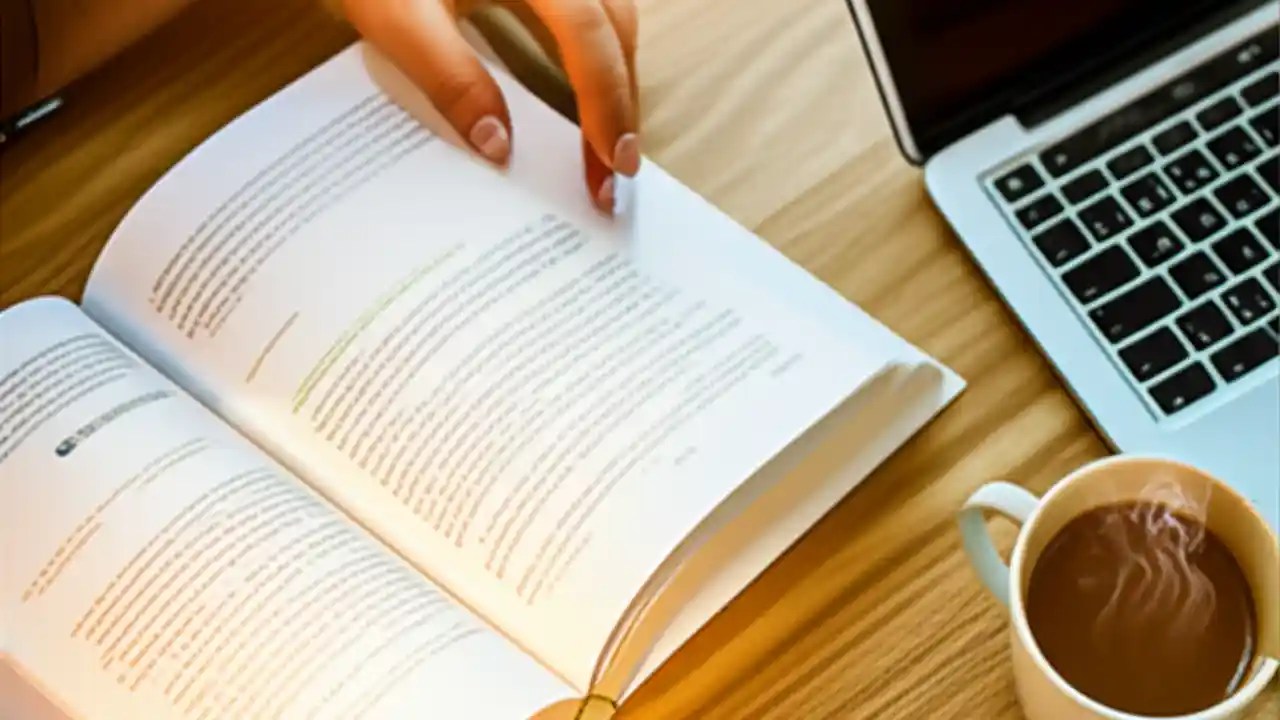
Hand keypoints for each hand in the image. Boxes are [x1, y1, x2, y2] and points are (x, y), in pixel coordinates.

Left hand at [342, 0, 639, 213]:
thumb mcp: (398, 15)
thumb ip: (447, 76)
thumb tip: (499, 147)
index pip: (587, 28)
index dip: (606, 95)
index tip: (610, 158)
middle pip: (615, 25)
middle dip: (620, 101)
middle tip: (615, 171)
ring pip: (611, 14)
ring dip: (614, 78)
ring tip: (604, 140)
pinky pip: (591, 8)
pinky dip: (596, 53)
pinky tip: (583, 90)